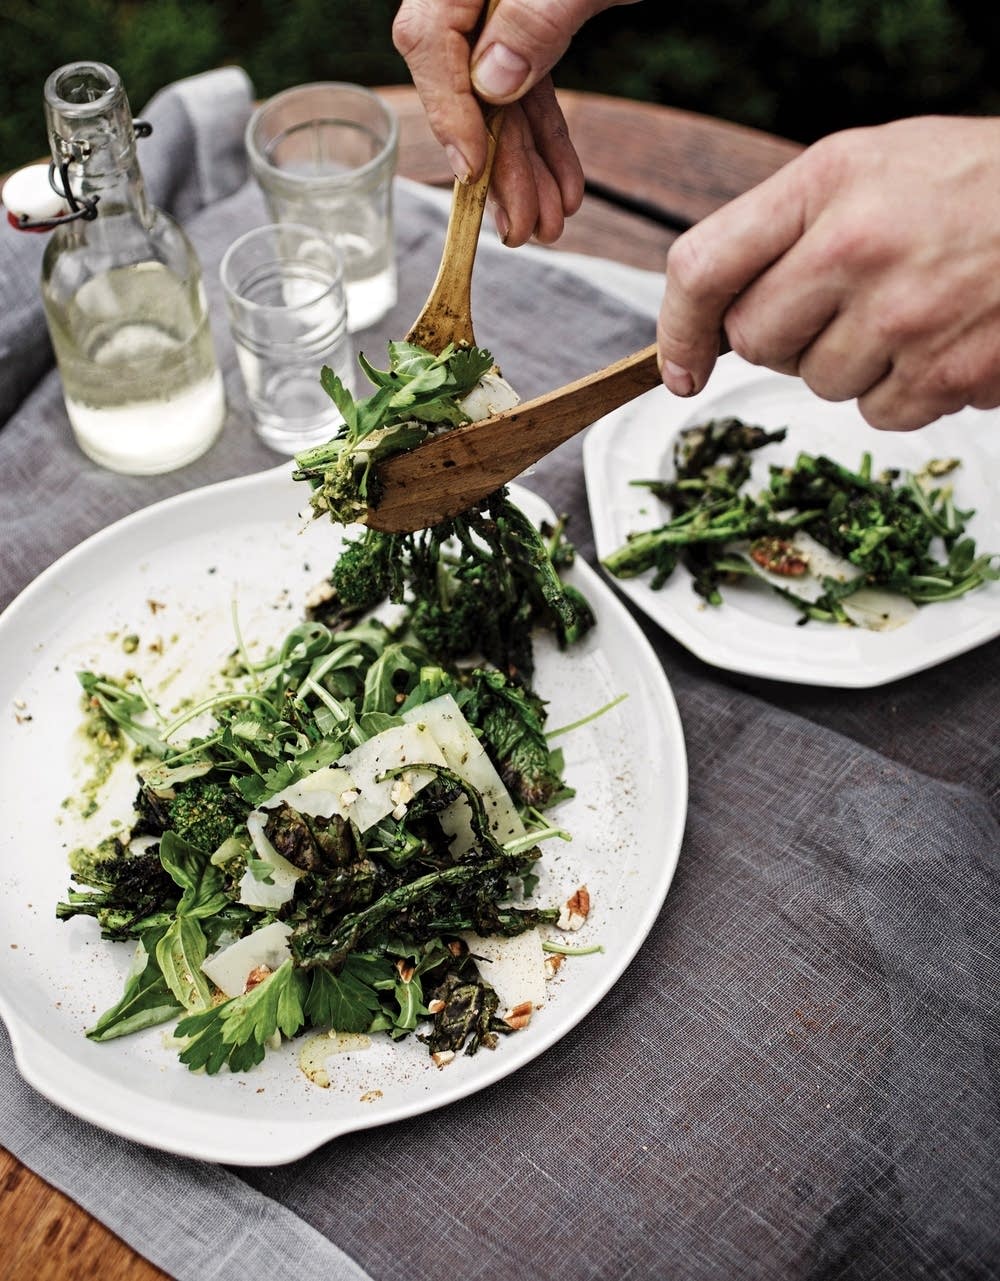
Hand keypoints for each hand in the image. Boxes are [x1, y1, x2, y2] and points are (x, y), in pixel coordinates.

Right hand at [393, 0, 637, 245]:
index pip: (431, 36)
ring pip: (501, 94)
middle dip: (498, 163)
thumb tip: (489, 83)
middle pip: (465, 80)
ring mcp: (506, 2)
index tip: (473, 171)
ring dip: (525, 166)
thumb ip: (536, 14)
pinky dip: (549, 136)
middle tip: (522, 228)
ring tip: (551, 224)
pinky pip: (533, 83)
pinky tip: (565, 185)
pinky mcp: (538, 15)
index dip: (448, 109)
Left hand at [657, 115, 999, 429]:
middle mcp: (859, 248)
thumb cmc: (967, 185)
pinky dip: (904, 389)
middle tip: (839, 303)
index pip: (702, 269)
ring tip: (909, 309)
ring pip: (818, 383)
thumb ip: (783, 230)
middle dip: (783, 336)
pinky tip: (941, 338)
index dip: (677, 329)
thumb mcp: (866, 167)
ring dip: (850, 362)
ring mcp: (906, 317)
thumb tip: (708, 322)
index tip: (679, 367)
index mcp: (827, 183)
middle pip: (754, 342)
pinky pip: (880, 413)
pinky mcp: (948, 374)